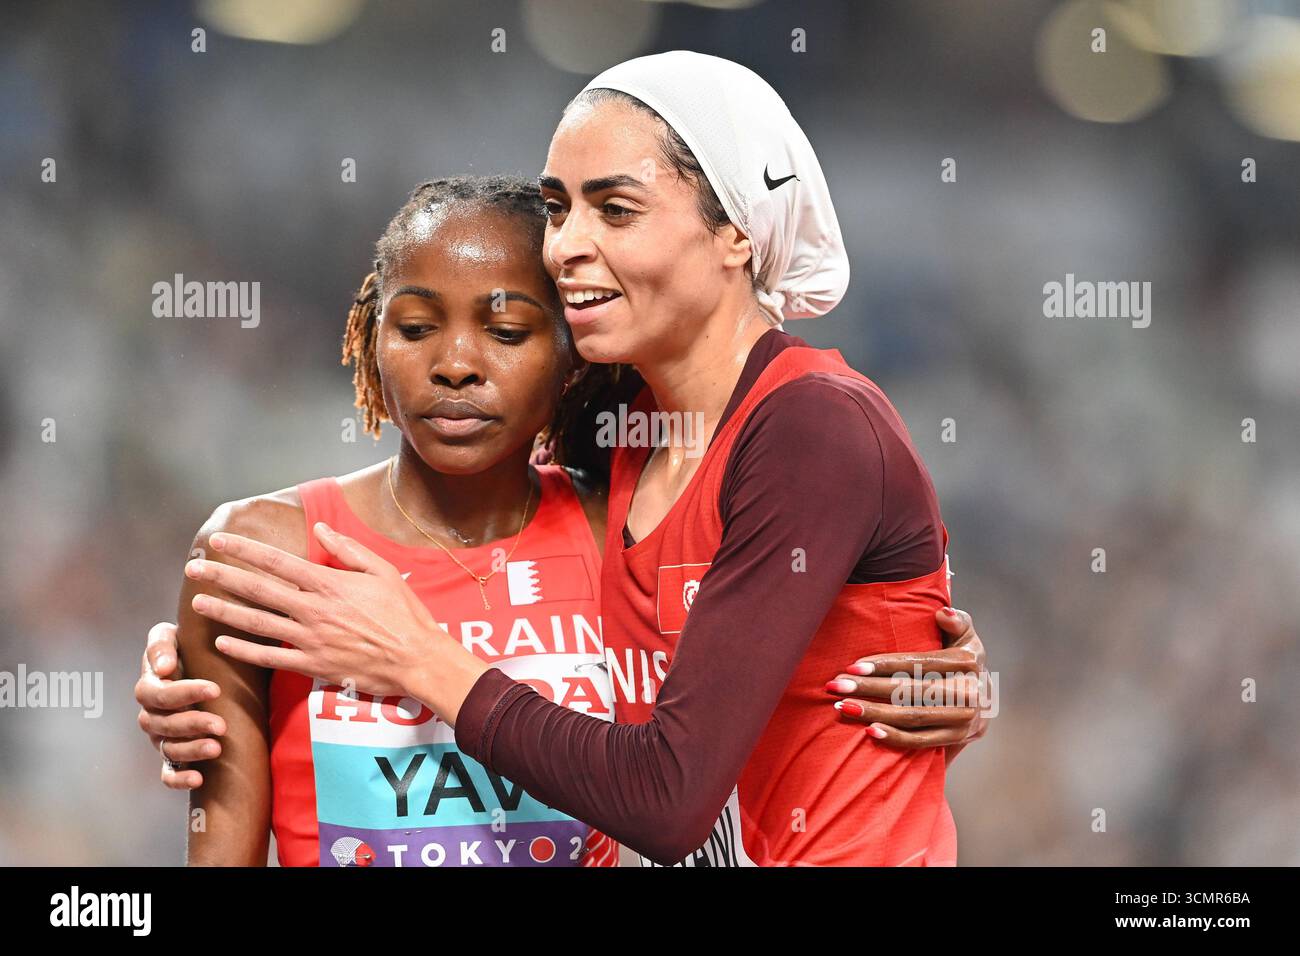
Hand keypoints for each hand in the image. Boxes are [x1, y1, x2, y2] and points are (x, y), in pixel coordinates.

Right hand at [134, 621, 225, 789]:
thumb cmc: (184, 645)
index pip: (158, 694)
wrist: (197, 662)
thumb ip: (161, 645)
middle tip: (220, 725)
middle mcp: (152, 715)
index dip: (184, 693)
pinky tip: (198, 779)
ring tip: (216, 748)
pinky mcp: (172, 756)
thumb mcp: (169, 635)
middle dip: (192, 725)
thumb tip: (163, 669)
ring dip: (191, 751)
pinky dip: (179, 779)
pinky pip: (168, 774)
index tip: (214, 689)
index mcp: (150, 687)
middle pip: (164, 725)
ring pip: (168, 749)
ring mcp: (161, 737)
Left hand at [183, 523, 448, 698]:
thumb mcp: (382, 571)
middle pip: (259, 590)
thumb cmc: (404, 613)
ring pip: (258, 623)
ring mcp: (311, 639)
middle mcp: (314, 610)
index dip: (245, 550)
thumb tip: (319, 530)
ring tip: (198, 604)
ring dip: (225, 612)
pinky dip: (245, 651)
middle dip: (223, 578)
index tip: (220, 541)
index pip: (278, 562)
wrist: (417, 657)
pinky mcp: (313, 665)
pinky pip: (272, 657)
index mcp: (330, 583)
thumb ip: (347, 549)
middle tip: (194, 569)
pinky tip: (224, 642)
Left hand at [826, 606, 990, 752]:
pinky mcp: (957, 738)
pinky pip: (921, 740)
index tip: (853, 665)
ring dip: (874, 712)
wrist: (987, 701)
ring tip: (844, 706)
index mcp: (968, 661)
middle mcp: (968, 691)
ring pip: (911, 716)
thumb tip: (943, 613)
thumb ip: (958, 622)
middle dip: (868, 688)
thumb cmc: (963, 661)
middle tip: (836, 685)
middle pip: (908, 690)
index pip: (917, 663)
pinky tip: (869, 730)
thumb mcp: (967, 638)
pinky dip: (895, 737)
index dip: (884, 664)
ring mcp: (964, 718)